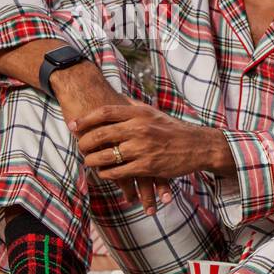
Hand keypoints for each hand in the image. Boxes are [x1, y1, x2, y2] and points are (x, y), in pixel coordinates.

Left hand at [53, 63, 173, 214]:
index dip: (85, 119)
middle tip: (79, 146)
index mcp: (140, 113)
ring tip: (88, 161)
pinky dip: (107, 174)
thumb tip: (118, 99)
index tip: (73, 125)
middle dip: (84, 141)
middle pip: (101, 134)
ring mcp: (143, 149)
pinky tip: (103, 174)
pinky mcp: (148, 167)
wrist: (199, 146)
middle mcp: (140, 129)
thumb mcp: (155, 113)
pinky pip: (119, 172)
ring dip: (92, 160)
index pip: (105, 113)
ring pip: (107, 155)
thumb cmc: (174, 129)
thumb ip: (135, 107)